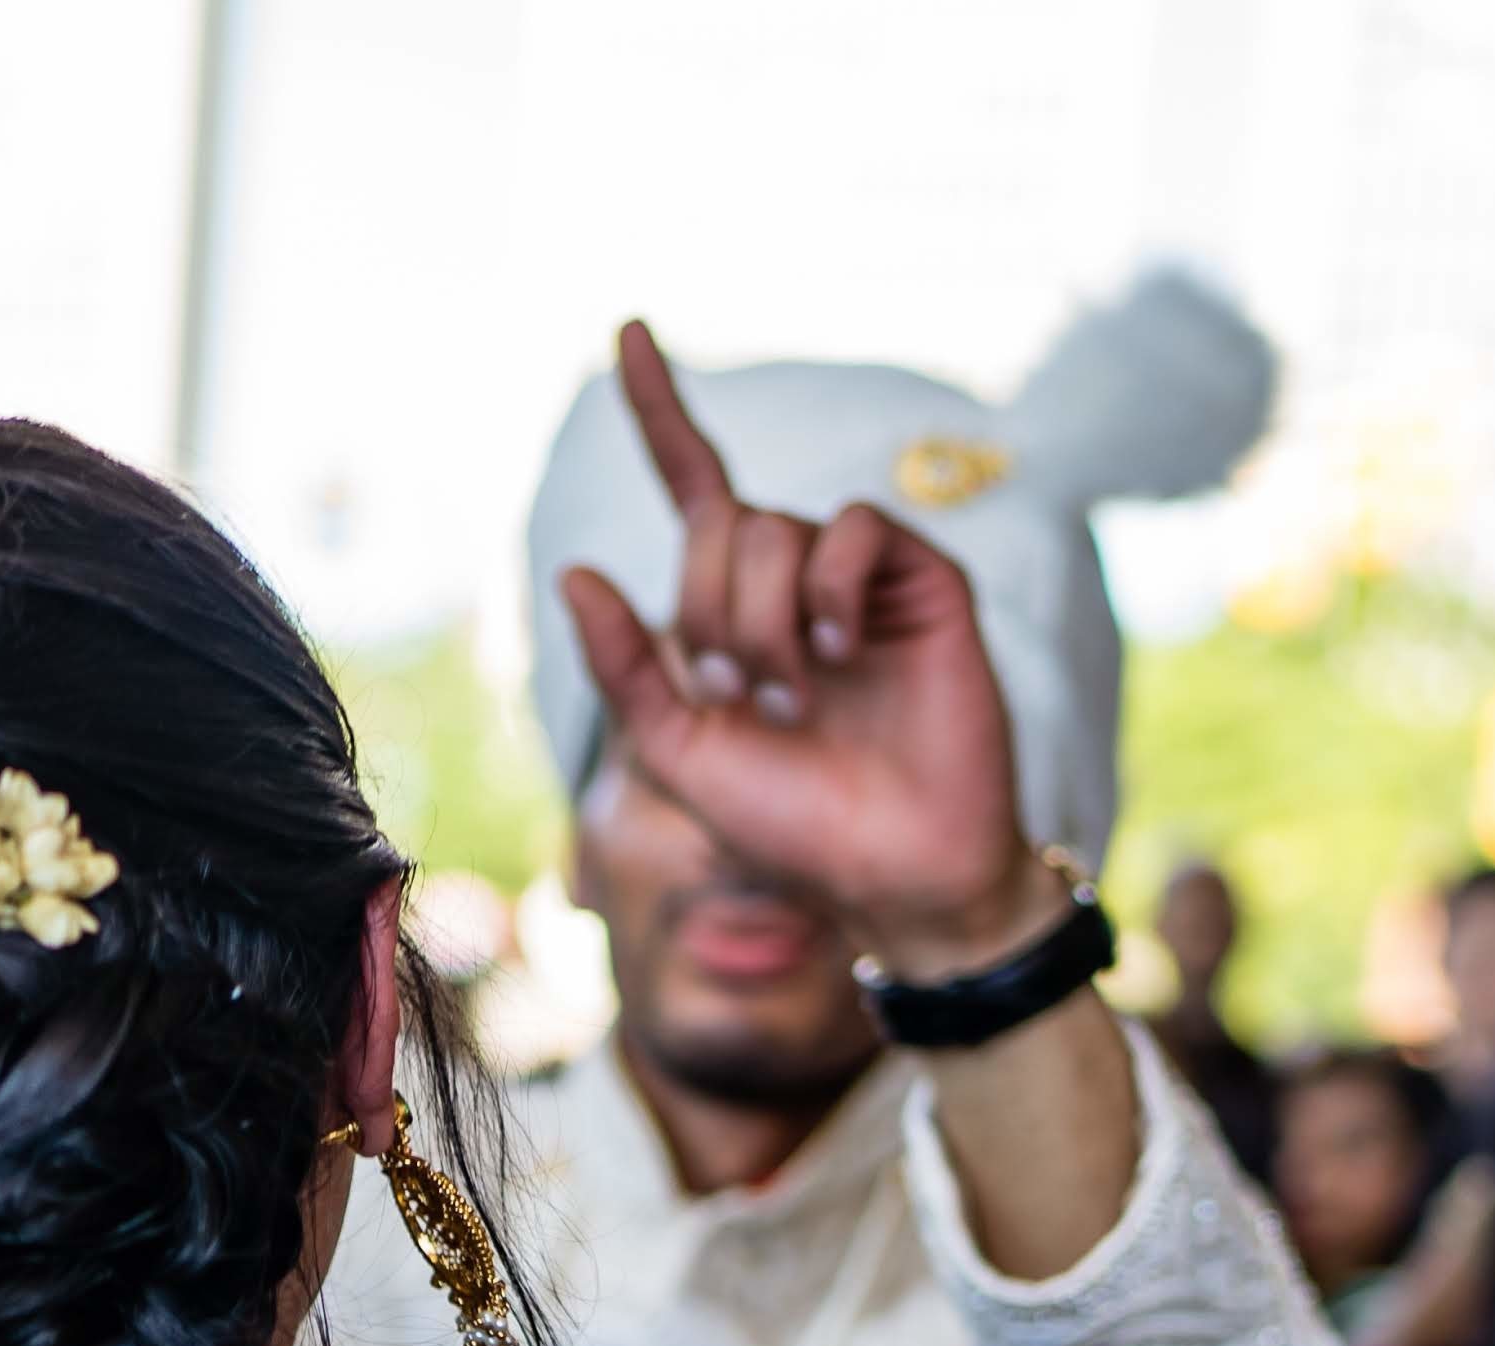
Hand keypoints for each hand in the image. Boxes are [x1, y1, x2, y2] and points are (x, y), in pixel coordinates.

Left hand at [558, 322, 1054, 977]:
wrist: (890, 868)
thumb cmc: (788, 821)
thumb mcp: (677, 748)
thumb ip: (625, 666)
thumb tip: (574, 570)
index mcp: (733, 606)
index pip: (694, 485)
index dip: (659, 408)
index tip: (626, 327)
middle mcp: (794, 575)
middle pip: (718, 522)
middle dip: (708, 607)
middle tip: (745, 694)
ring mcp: (858, 574)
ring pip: (773, 527)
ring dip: (760, 618)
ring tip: (795, 697)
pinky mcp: (920, 579)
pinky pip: (849, 528)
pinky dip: (823, 589)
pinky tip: (833, 652)